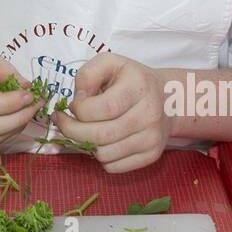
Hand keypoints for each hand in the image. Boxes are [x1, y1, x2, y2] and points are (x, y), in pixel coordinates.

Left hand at [54, 53, 170, 172]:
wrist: (169, 98)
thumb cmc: (131, 80)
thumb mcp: (109, 63)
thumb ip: (87, 75)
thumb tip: (77, 102)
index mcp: (138, 87)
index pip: (102, 108)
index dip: (79, 110)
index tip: (72, 106)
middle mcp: (149, 114)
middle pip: (101, 135)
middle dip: (72, 131)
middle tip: (62, 123)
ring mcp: (152, 138)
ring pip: (104, 155)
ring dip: (85, 144)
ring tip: (84, 130)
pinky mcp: (151, 155)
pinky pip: (114, 167)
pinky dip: (100, 157)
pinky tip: (100, 142)